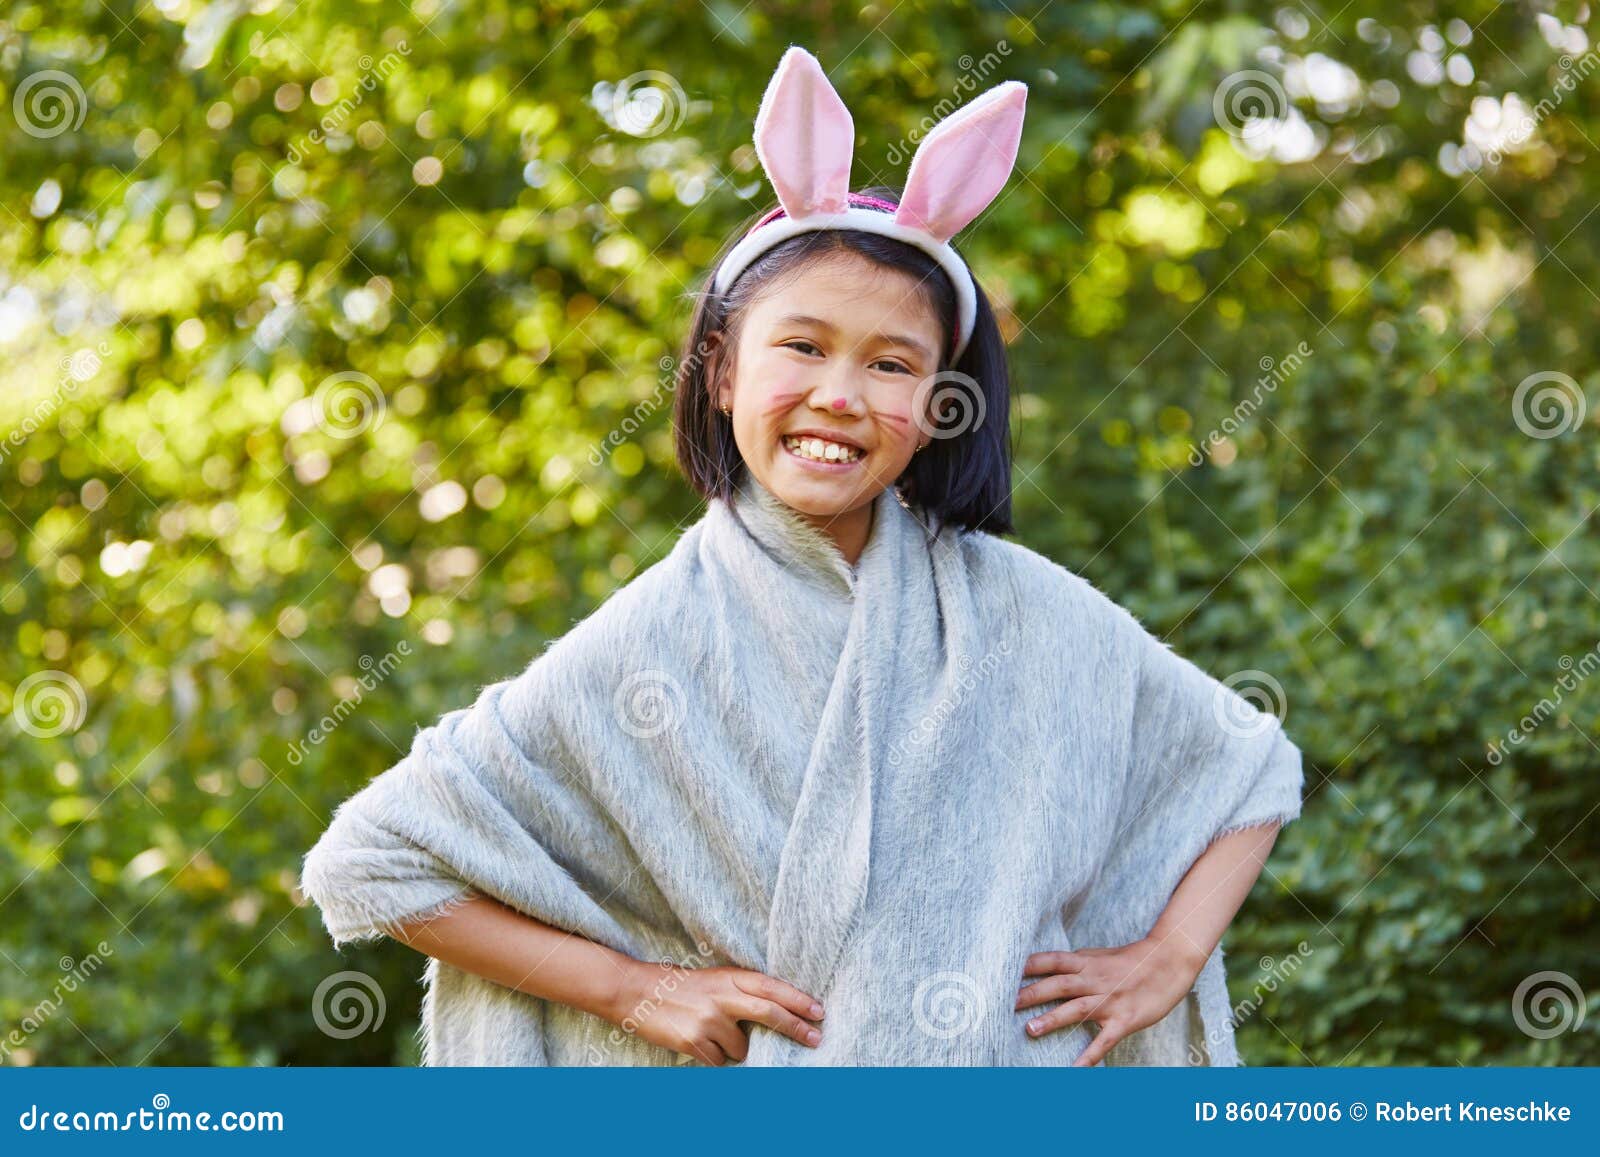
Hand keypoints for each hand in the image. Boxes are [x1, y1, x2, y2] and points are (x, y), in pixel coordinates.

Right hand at [605, 962, 825, 1065]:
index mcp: (729, 977)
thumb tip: (772, 1013)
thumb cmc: (678, 985)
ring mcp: (708, 1020)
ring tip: (710, 1032)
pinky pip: (719, 1061)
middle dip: (796, 1028)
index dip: (798, 1000)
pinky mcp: (694, 1041)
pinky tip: (697, 1042)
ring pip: (741, 1048)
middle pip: (769, 1013)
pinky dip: (713, 1057)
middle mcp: (722, 997)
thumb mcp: (713, 979)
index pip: (772, 988)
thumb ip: (740, 991)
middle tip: (815, 1038)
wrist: (636, 991)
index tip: (819, 1012)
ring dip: (733, 1048)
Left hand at [1016, 937, 1205, 1066]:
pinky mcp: (1124, 1020)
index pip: (1051, 961)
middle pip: (1057, 985)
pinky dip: (1089, 1056)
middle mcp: (1094, 980)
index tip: (1001, 971)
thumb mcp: (1098, 956)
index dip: (1027, 966)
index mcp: (1085, 962)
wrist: (1169, 961)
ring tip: (1030, 1029)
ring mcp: (1109, 1000)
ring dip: (1053, 1020)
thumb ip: (1074, 964)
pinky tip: (1075, 1070)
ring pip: (1076, 1009)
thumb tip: (1046, 968)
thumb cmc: (1130, 959)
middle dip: (1030, 994)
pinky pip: (1104, 1040)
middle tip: (1004, 1004)